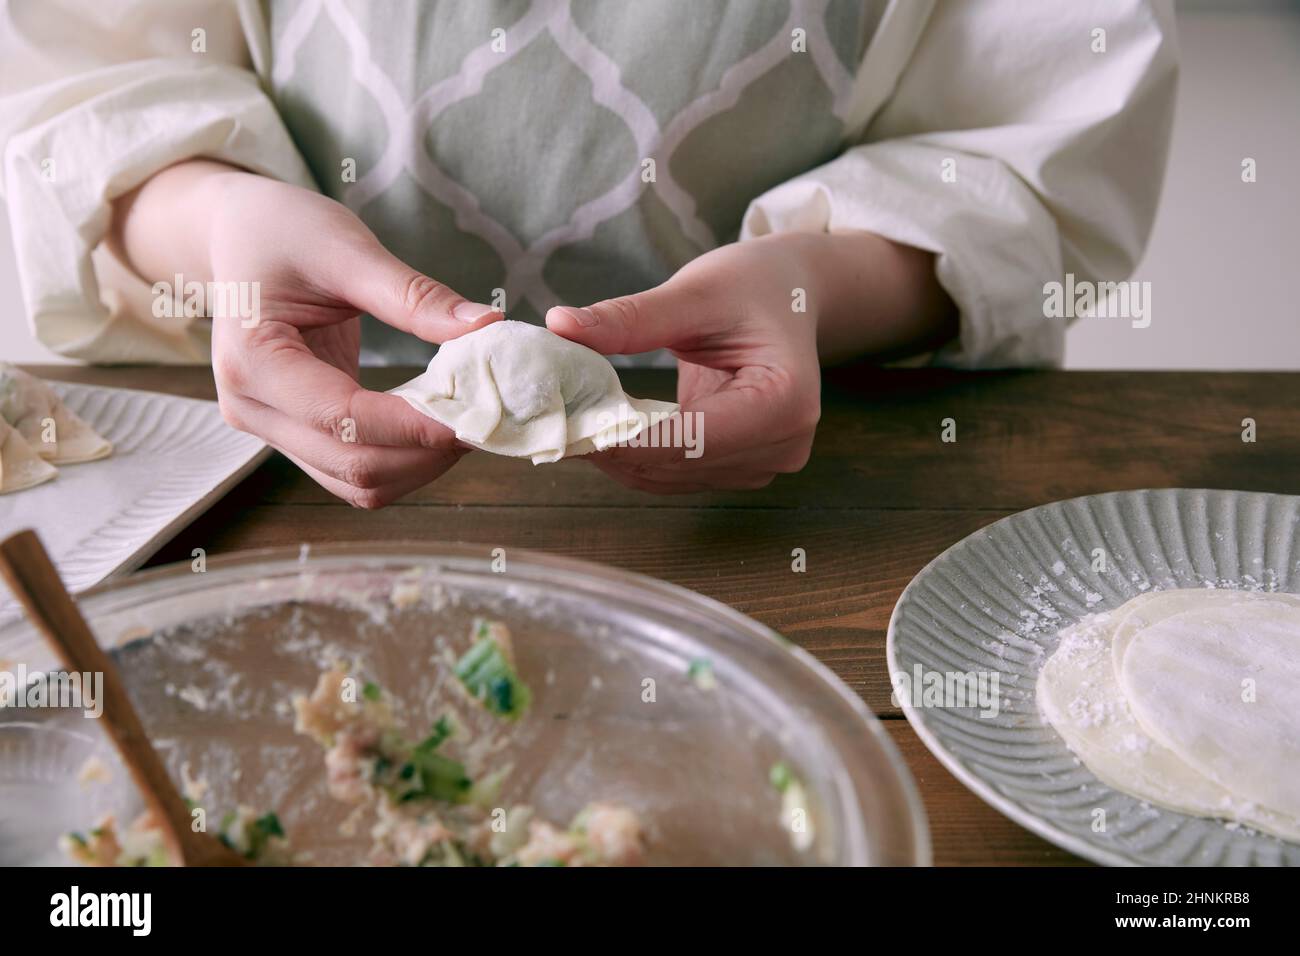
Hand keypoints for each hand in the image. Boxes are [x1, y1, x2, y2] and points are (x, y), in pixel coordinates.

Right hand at [116, 165, 498, 507]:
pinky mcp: (296, 434)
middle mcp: (250, 407)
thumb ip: (413, 295)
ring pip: (357, 483)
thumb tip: (485, 327)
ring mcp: (270, 428)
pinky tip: (439, 425)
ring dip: (420, 466)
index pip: (343, 419)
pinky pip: (356, 470)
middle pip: (353, 465)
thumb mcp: (347, 249)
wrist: (243, 234)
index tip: (476, 414)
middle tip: (487, 420)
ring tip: (467, 423)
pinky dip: (404, 460)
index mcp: (252, 360)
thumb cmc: (286, 230)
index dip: (414, 426)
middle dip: (427, 453)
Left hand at [545, 234, 822, 492]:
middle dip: (612, 446)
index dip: (626, 439)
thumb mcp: (695, 292)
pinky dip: (633, 453)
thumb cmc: (753, 285)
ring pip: (670, 477)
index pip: (692, 438)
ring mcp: (763, 463)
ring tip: (566, 420)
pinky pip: (674, 471)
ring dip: (616, 454)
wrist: (790, 295)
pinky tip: (598, 426)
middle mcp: (782, 446)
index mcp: (785, 402)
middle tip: (548, 420)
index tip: (565, 424)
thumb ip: (631, 318)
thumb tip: (560, 325)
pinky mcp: (740, 466)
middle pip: (678, 464)